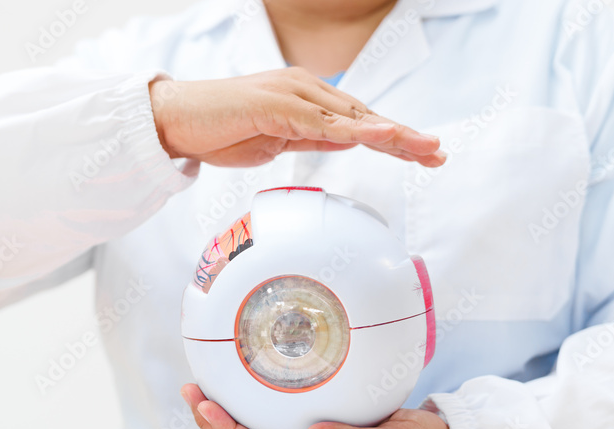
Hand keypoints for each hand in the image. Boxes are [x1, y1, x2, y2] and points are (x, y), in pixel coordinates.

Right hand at [150, 68, 445, 168]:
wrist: (176, 119)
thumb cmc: (218, 130)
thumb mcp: (273, 141)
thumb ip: (307, 139)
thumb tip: (340, 143)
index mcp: (306, 100)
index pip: (358, 121)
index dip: (392, 138)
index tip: (422, 154)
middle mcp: (306, 90)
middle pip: (365, 117)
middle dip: (404, 137)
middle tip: (438, 153)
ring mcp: (294, 95)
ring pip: (353, 119)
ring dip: (392, 134)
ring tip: (425, 148)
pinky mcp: (278, 106)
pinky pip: (324, 124)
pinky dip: (357, 132)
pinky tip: (383, 138)